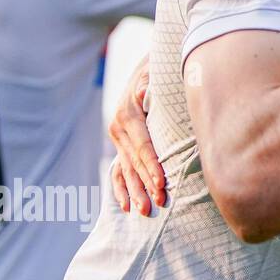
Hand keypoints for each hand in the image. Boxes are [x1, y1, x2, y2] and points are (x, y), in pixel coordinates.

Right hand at [106, 58, 165, 215]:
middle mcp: (119, 128)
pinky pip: (119, 169)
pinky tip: (126, 205)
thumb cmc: (158, 72)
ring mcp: (117, 137)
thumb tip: (148, 94)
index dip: (152, 165)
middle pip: (134, 161)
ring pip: (126, 168)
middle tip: (159, 203)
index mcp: (128, 114)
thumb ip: (153, 87)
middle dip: (147, 184)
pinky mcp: (120, 143)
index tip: (161, 182)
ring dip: (135, 191)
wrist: (146, 68)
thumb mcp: (156, 76)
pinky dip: (122, 187)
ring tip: (144, 211)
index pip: (143, 146)